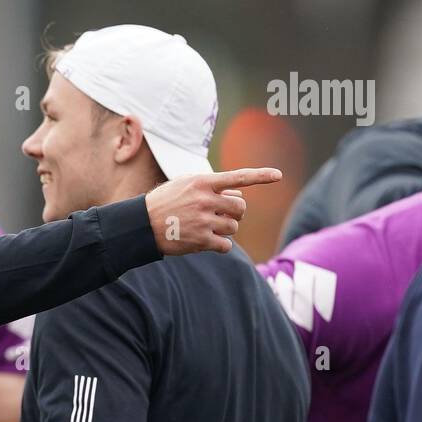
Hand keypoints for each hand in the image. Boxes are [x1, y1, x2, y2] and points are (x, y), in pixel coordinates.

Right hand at [144, 168, 281, 254]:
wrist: (142, 224)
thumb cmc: (164, 203)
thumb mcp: (184, 185)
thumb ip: (211, 187)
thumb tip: (239, 194)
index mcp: (202, 182)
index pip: (238, 177)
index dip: (260, 176)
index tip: (279, 175)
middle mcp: (205, 200)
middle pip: (240, 207)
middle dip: (235, 213)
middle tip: (222, 215)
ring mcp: (204, 220)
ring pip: (234, 227)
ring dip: (226, 229)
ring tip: (208, 228)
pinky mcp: (201, 240)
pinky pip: (226, 244)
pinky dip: (221, 245)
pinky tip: (207, 242)